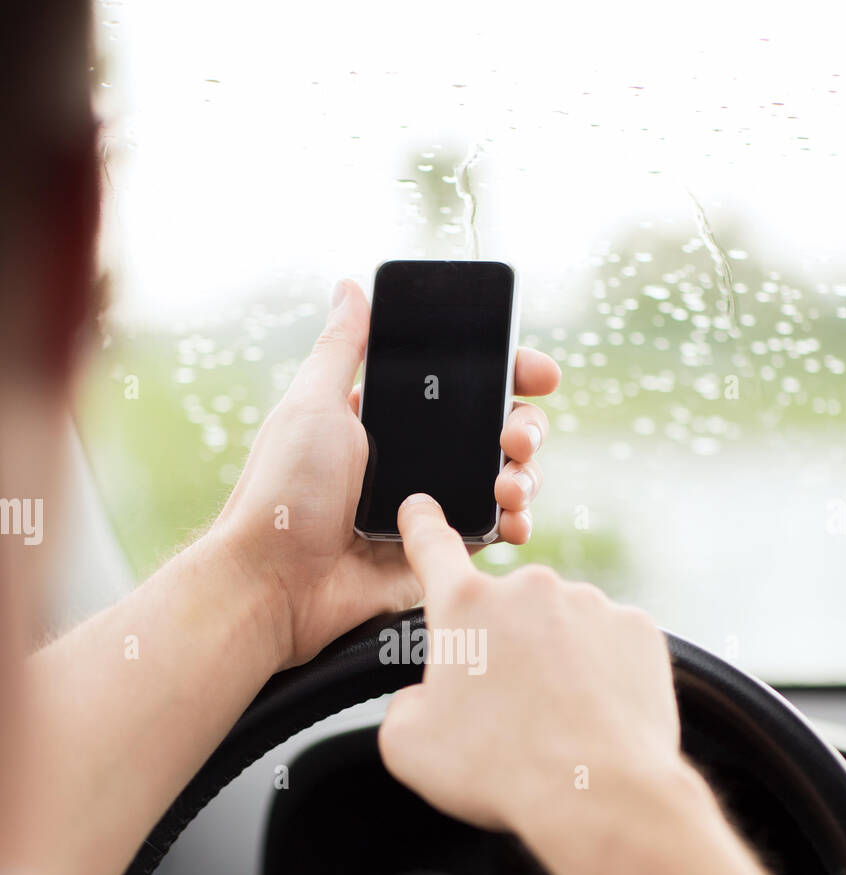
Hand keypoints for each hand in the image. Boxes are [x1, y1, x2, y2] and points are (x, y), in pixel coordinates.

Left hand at [214, 278, 560, 668]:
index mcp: (384, 418)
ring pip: (504, 478)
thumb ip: (340, 348)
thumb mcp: (310, 405)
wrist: (276, 584)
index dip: (507, 373)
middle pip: (495, 428)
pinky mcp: (439, 550)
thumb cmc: (282, 493)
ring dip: (526, 474)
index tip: (537, 371)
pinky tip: (513, 520)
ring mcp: (431, 505)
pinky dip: (514, 522)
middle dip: (524, 425)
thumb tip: (349, 286)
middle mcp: (413, 457)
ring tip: (511, 484)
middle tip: (516, 436)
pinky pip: (493, 530)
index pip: (460, 384)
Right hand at [378, 494, 684, 852]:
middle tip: (504, 710)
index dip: (422, 527)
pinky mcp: (638, 630)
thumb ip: (404, 702)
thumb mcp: (408, 744)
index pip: (432, 548)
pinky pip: (607, 644)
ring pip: (560, 627)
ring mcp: (591, 605)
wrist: (599, 794)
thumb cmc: (499, 771)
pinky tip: (592, 716)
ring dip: (552, 661)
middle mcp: (530, 589)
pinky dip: (598, 673)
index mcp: (466, 606)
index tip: (421, 508)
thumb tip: (426, 696)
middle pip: (504, 610)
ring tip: (553, 722)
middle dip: (500, 648)